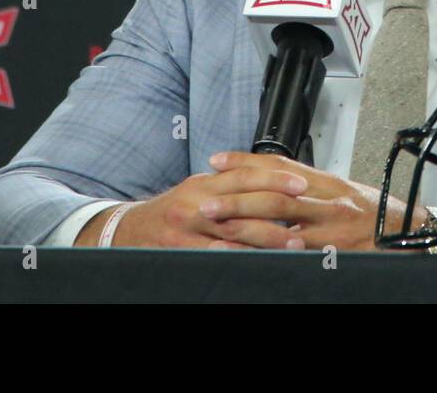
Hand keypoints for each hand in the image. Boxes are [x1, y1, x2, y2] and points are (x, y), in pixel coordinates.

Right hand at [89, 159, 311, 248]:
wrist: (131, 231)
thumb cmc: (173, 210)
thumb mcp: (199, 188)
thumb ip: (230, 183)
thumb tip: (271, 177)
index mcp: (205, 183)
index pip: (245, 175)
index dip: (275, 178)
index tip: (301, 183)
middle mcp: (197, 202)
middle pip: (243, 202)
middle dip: (278, 208)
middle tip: (305, 212)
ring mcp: (189, 228)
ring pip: (233, 231)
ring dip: (266, 238)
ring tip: (293, 242)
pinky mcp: (182, 251)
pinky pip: (216, 254)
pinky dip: (240, 257)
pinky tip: (260, 260)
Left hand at [199, 151, 432, 250]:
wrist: (411, 231)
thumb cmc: (377, 213)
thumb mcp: (343, 191)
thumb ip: (310, 188)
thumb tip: (275, 183)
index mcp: (326, 181)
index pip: (278, 164)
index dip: (244, 161)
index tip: (216, 161)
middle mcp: (327, 198)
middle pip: (273, 191)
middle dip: (235, 196)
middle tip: (204, 201)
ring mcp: (331, 225)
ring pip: (281, 220)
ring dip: (244, 224)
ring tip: (217, 226)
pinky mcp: (335, 250)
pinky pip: (297, 251)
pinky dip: (272, 251)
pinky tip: (251, 254)